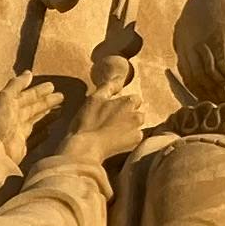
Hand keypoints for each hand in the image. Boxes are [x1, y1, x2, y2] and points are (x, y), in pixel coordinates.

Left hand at [0, 69, 58, 162]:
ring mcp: (17, 133)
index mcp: (8, 106)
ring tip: (61, 110)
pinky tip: (51, 130)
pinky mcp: (22, 147)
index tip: (53, 86)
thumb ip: (16, 85)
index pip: (27, 96)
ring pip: (35, 121)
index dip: (39, 91)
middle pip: (33, 107)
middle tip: (62, 96)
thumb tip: (29, 73)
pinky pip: (35, 138)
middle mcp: (13, 118)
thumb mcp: (5, 98)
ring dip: (47, 115)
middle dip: (46, 101)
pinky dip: (43, 134)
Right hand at [60, 47, 154, 165]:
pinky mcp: (134, 144)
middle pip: (138, 112)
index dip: (124, 103)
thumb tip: (120, 77)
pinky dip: (127, 139)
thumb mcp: (95, 98)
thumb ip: (110, 85)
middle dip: (129, 115)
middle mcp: (137, 115)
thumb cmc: (88, 121)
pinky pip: (134, 138)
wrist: (86, 148)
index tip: (112, 110)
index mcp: (128, 102)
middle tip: (111, 122)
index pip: (135, 99)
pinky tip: (115, 140)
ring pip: (137, 125)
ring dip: (129, 126)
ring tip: (112, 132)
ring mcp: (137, 131)